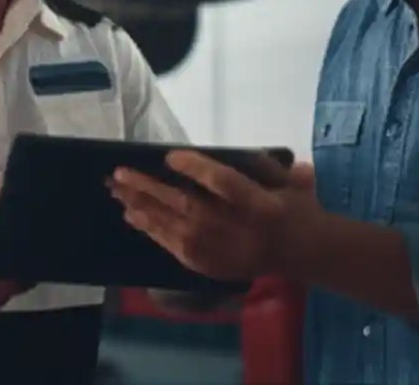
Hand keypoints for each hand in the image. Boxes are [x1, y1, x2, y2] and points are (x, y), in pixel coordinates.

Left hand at [109, 151, 320, 281]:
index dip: (195, 169)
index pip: (223, 184)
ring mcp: (219, 250)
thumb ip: (267, 165)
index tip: (170, 156)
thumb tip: (247, 152)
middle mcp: (235, 230)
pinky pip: (171, 244)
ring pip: (172, 225)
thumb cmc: (294, 208)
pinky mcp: (207, 264)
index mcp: (261, 205)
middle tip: (119, 172)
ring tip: (116, 190)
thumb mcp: (290, 182)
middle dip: (148, 188)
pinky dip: (150, 228)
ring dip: (141, 206)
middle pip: (186, 205)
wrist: (301, 254)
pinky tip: (132, 214)